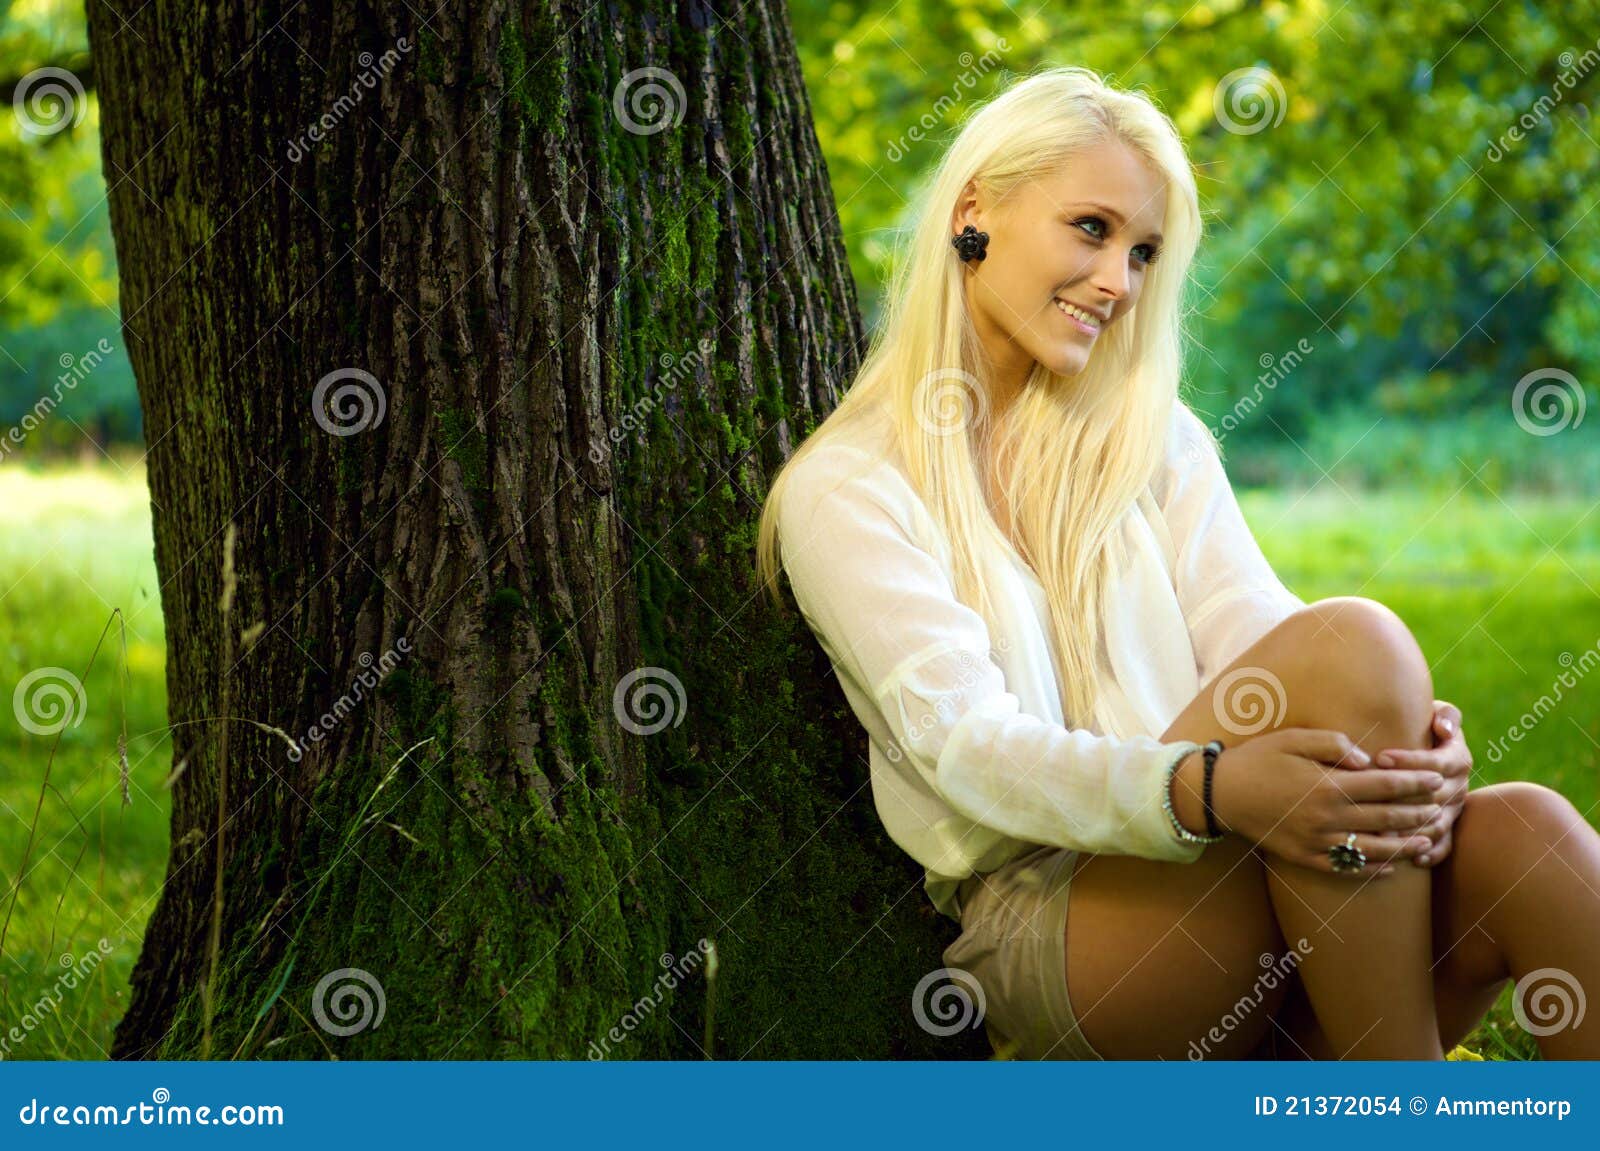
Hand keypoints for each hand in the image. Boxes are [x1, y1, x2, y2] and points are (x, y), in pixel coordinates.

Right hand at [1208, 726, 1446, 875]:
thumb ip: (1335, 744)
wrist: (1220, 794)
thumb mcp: (1293, 738)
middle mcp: (1327, 818)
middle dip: (1418, 813)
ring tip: (1427, 839)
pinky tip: (1391, 869)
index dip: (1414, 783)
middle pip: (1386, 818)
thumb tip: (1370, 760)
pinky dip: (1372, 870)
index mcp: (1328, 786)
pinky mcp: (1305, 858)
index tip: (1436, 779)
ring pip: (1373, 849)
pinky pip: (1346, 869)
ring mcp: (1317, 842)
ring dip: (1404, 845)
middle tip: (1442, 807)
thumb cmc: (1258, 759)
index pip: (1385, 785)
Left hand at [1371, 700, 1470, 867]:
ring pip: (1438, 823)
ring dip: (1413, 828)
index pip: (1438, 762)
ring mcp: (1454, 809)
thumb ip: (1445, 715)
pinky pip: (1445, 845)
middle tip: (1371, 796)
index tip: (1381, 756)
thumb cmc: (1424, 726)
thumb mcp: (1437, 714)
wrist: (1427, 747)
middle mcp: (1459, 785)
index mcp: (1458, 758)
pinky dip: (1432, 854)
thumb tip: (1444, 727)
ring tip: (1384, 830)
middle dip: (1404, 796)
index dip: (1411, 760)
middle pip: (1435, 796)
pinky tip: (1413, 860)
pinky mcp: (1448, 828)